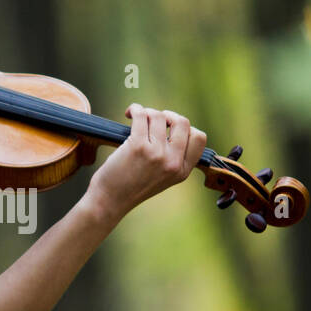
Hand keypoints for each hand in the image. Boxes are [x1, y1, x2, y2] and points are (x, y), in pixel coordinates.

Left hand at [86, 104, 206, 219]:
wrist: (111, 200)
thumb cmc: (132, 186)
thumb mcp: (163, 177)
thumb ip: (173, 157)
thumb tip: (175, 124)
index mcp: (182, 171)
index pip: (199, 138)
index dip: (185, 128)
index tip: (170, 129)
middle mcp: (173, 163)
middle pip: (183, 122)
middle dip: (168, 115)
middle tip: (153, 120)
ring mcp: (157, 154)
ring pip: (159, 116)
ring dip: (147, 112)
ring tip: (137, 118)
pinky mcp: (138, 146)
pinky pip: (142, 115)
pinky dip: (135, 109)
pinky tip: (130, 113)